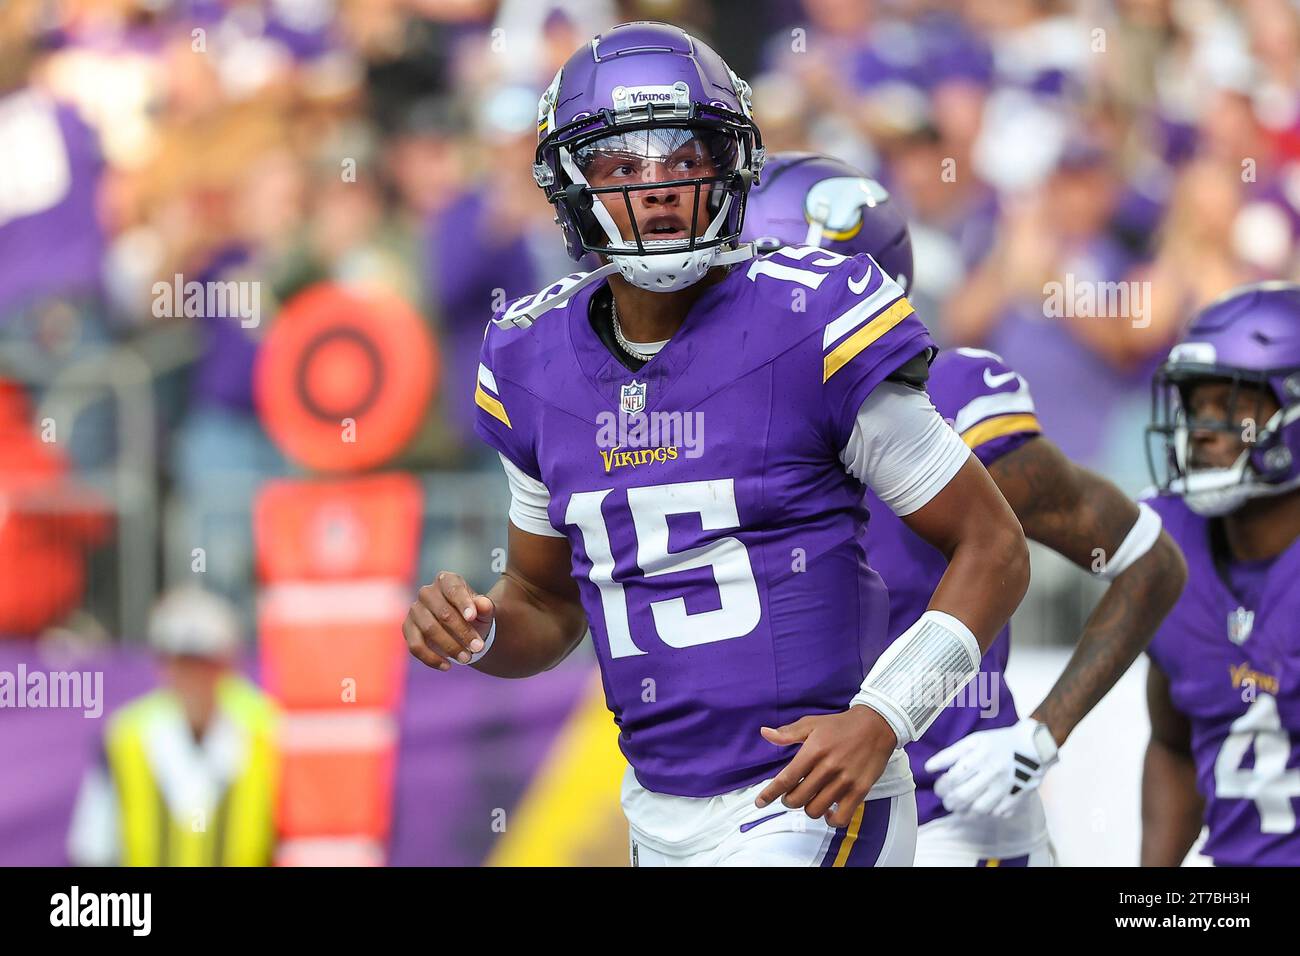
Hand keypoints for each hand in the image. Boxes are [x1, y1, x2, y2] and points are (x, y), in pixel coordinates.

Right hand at [403, 571, 494, 670]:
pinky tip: (447, 666)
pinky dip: (431, 658)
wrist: (461, 629)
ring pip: (430, 630)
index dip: (463, 603)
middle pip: (443, 613)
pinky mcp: (407, 629)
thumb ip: (485, 607)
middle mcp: (427, 592)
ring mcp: (415, 610)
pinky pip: (415, 646)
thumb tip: (483, 604)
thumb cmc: (474, 616)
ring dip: (450, 647)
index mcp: (447, 580)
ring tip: (467, 659)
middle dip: (463, 632)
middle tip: (479, 647)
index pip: (453, 589)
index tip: (473, 617)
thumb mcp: (484, 611)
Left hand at [754, 706, 897, 827]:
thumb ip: (788, 733)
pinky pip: (841, 818)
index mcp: (814, 750)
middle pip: (798, 798)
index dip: (770, 793)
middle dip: (789, 800)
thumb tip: (764, 733)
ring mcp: (845, 780)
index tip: (760, 802)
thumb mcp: (812, 724)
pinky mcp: (860, 790)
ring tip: (810, 800)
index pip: (787, 779)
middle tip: (791, 796)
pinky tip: (828, 811)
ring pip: (816, 810)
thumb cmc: (840, 726)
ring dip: (808, 808)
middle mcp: (829, 767)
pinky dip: (831, 820)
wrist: (876, 726)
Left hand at [925, 717, 1059, 817]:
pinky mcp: (1017, 798)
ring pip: (979, 809)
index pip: (953, 779)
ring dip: (964, 812)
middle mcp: (993, 773)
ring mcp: (1006, 787)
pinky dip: (985, 814)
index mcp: (980, 757)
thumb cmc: (998, 742)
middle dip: (950, 802)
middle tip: (947, 801)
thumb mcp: (973, 741)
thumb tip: (928, 768)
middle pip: (964, 796)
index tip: (939, 788)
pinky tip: (978, 809)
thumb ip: (949, 754)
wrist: (1033, 746)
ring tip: (959, 808)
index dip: (942, 787)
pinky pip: (997, 813)